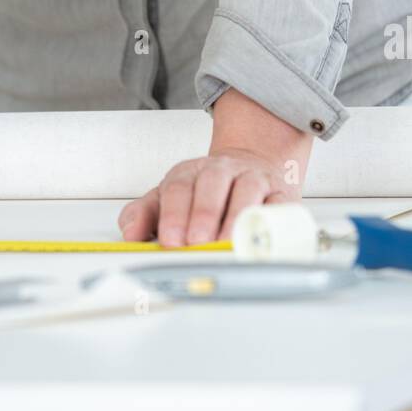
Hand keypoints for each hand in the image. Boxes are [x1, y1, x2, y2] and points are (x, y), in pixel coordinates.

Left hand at [117, 146, 300, 248]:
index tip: (170, 240)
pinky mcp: (280, 194)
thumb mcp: (169, 199)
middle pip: (211, 184)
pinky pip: (278, 203)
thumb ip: (144, 215)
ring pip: (246, 190)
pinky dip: (271, 219)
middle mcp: (222, 170)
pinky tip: (261, 237)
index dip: (173, 215)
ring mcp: (253, 179)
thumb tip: (130, 235)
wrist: (251, 166)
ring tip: (226, 244)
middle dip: (203, 214)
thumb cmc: (205, 193)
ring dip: (235, 218)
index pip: (178, 188)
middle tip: (196, 243)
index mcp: (190, 172)